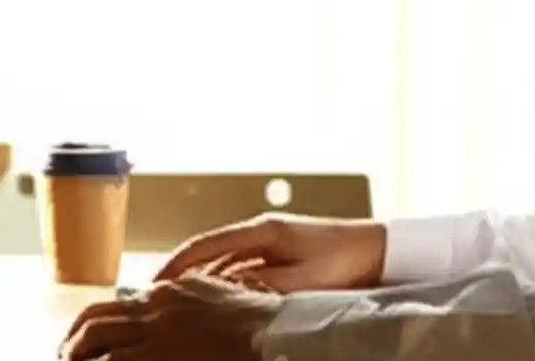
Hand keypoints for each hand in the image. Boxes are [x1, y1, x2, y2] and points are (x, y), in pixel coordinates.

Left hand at [60, 275, 280, 359]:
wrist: (275, 335)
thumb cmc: (265, 323)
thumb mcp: (231, 299)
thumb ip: (206, 298)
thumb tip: (203, 299)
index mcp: (174, 289)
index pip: (124, 303)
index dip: (101, 322)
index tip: (92, 338)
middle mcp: (156, 304)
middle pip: (96, 315)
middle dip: (75, 336)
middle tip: (68, 354)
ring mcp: (152, 330)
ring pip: (92, 337)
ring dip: (76, 352)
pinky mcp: (152, 356)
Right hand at [154, 213, 386, 292]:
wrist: (380, 250)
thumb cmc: (345, 261)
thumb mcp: (301, 279)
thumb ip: (261, 285)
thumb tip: (222, 290)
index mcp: (264, 230)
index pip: (207, 244)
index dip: (177, 264)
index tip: (154, 284)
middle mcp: (264, 232)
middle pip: (212, 252)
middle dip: (182, 273)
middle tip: (157, 299)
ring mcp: (274, 242)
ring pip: (227, 262)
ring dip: (204, 279)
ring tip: (180, 303)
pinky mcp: (285, 254)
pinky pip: (244, 268)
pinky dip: (227, 282)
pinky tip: (219, 300)